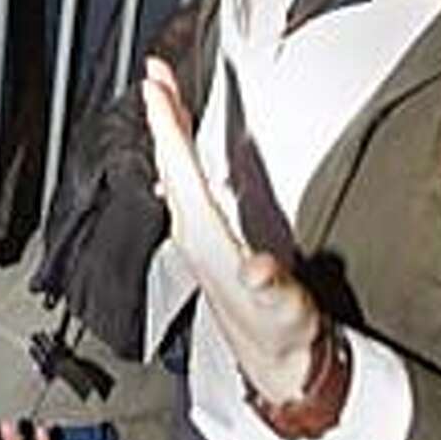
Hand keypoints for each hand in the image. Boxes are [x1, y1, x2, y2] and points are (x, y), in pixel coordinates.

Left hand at [141, 55, 318, 404]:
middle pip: (171, 161)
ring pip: (174, 172)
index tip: (156, 86)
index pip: (180, 167)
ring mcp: (196, 238)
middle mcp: (192, 234)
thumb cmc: (282, 336)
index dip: (168, 124)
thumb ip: (273, 287)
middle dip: (163, 115)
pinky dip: (181, 157)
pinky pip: (186, 186)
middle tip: (157, 73)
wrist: (278, 366)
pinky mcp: (206, 242)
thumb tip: (260, 269)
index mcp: (206, 238)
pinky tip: (182, 152)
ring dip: (169, 133)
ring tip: (165, 98)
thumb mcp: (284, 311)